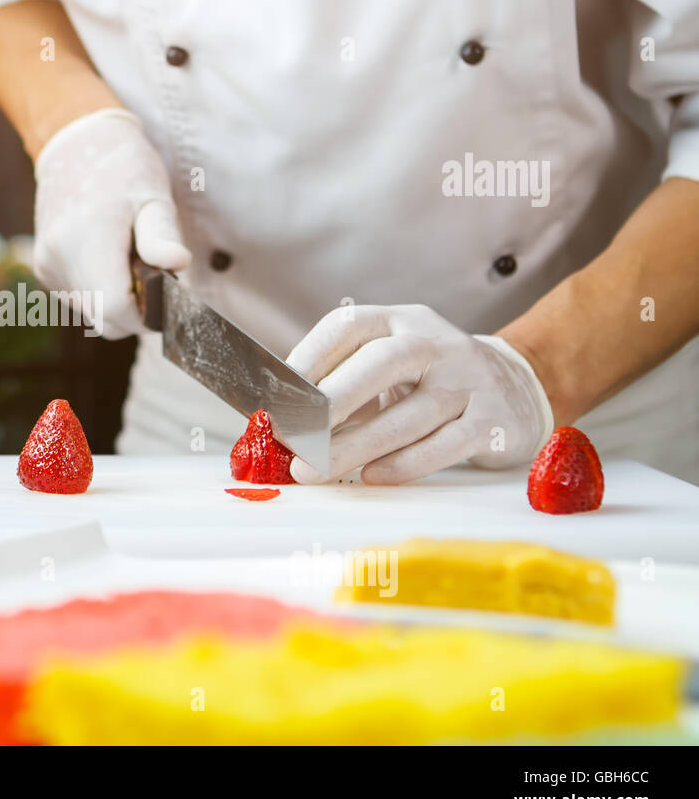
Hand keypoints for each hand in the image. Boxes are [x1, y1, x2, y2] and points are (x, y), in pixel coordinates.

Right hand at [32, 109, 190, 337]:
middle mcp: (61, 256)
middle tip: (150, 274)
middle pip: (104, 321)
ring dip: (115, 300)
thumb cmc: (123, 169)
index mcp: (89, 239)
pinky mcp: (43, 267)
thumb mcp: (152, 195)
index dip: (146, 315)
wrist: (75, 145)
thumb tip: (177, 263)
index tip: (164, 298)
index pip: (116, 310)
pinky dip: (98, 290)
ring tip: (127, 259)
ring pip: (92, 314)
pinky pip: (78, 299)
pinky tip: (107, 258)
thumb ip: (162, 234)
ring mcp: (47, 264)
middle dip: (134, 311)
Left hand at [285, 304, 553, 483]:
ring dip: (357, 446)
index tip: (278, 391)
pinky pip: (444, 445)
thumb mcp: (392, 364)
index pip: (349, 326)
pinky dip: (404, 464)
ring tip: (315, 470)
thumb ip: (345, 381)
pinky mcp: (493, 420)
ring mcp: (469, 380)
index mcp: (401, 321)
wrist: (520, 388)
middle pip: (383, 363)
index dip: (310, 355)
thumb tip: (282, 421)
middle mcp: (436, 343)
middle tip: (295, 433)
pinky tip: (371, 477)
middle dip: (334, 399)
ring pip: (410, 414)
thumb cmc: (432, 380)